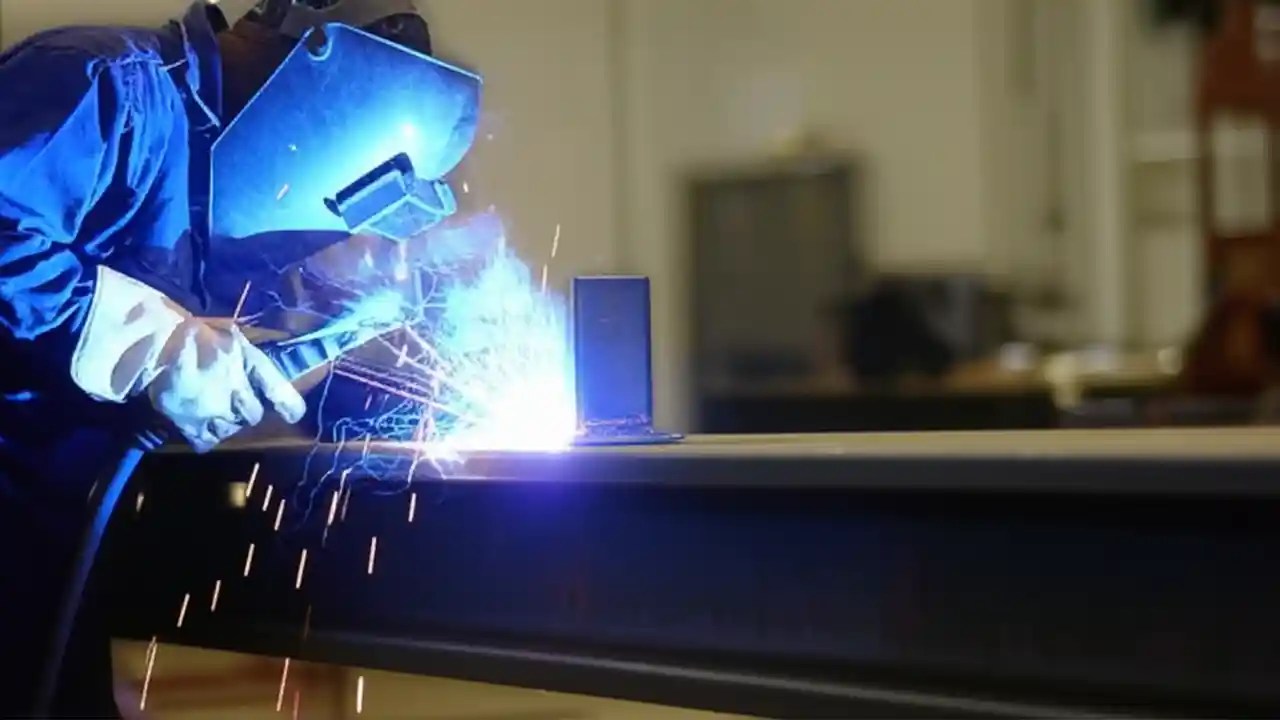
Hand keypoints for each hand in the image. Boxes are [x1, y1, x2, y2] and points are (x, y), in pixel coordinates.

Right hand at [147, 318, 305, 452]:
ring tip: (212, 407)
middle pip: (254, 416)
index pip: (281, 394)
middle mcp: (237, 390)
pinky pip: (207, 441)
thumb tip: (272, 373)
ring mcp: (214, 410)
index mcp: (251, 364)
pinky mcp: (191, 424)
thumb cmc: (197, 335)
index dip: (289, 407)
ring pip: (231, 429)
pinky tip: (199, 422)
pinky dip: (205, 435)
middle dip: (245, 409)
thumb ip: (253, 358)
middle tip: (231, 400)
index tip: (290, 414)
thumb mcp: (233, 337)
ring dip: (225, 421)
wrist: (156, 344)